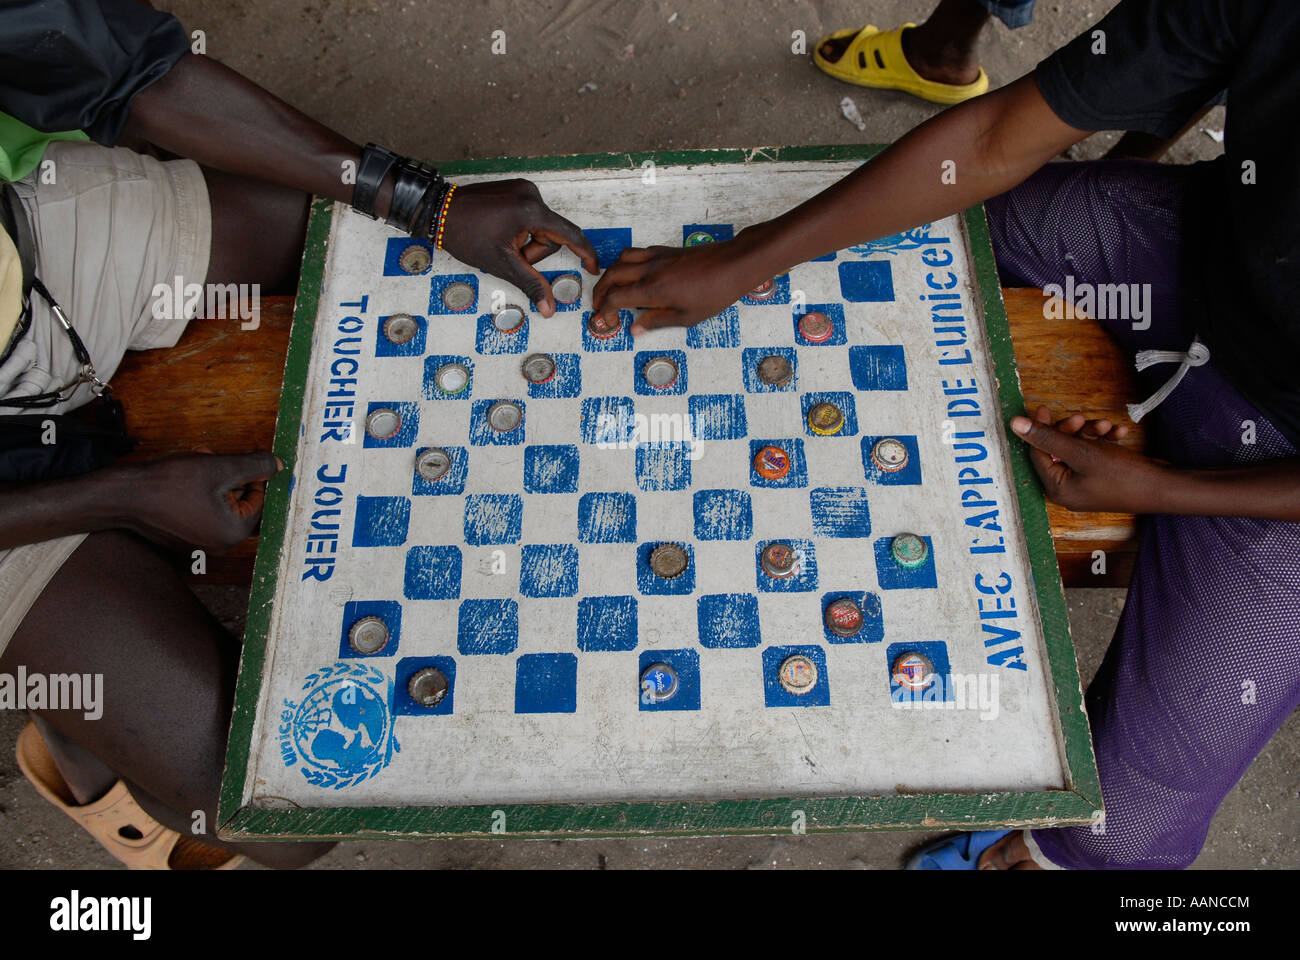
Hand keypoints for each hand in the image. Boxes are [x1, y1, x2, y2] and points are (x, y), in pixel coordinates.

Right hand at [114, 452, 281, 551]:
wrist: (123, 497)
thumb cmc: (170, 483)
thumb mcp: (221, 468)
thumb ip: (255, 467)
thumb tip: (278, 466)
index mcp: (234, 532)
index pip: (259, 499)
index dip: (248, 474)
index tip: (230, 460)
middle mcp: (220, 545)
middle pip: (239, 502)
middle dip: (229, 476)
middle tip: (210, 458)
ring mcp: (201, 544)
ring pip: (220, 504)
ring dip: (214, 480)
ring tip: (196, 461)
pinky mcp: (185, 538)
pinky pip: (203, 512)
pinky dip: (199, 492)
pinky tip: (184, 476)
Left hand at [440, 180, 598, 316]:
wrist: (437, 210)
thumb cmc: (465, 235)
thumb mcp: (501, 264)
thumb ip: (530, 283)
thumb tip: (549, 308)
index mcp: (531, 210)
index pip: (569, 235)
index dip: (584, 254)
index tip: (593, 267)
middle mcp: (531, 194)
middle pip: (551, 235)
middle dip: (533, 252)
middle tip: (509, 256)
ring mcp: (522, 188)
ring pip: (540, 227)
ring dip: (525, 242)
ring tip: (500, 243)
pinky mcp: (515, 188)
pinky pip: (529, 216)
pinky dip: (520, 230)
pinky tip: (500, 232)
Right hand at [591, 234, 764, 335]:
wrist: (733, 264)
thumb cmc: (715, 293)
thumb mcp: (686, 317)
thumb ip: (656, 322)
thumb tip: (634, 329)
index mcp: (652, 291)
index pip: (615, 298)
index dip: (604, 311)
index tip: (604, 320)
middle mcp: (649, 271)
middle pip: (611, 276)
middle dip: (600, 292)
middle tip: (600, 306)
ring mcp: (656, 257)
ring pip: (621, 259)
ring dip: (611, 274)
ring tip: (611, 288)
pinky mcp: (665, 250)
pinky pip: (637, 253)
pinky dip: (627, 262)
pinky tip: (634, 274)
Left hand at [1010, 406, 1164, 513]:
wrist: (1165, 488)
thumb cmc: (1122, 475)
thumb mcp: (1082, 452)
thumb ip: (1047, 438)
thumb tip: (1015, 424)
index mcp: (1056, 488)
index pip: (1037, 454)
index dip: (1040, 430)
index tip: (1044, 409)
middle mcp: (1068, 489)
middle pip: (1057, 449)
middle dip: (1071, 430)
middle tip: (1083, 419)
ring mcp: (1086, 484)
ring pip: (1078, 448)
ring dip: (1091, 433)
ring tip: (1106, 426)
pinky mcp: (1103, 477)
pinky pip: (1095, 454)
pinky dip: (1104, 441)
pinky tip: (1119, 432)